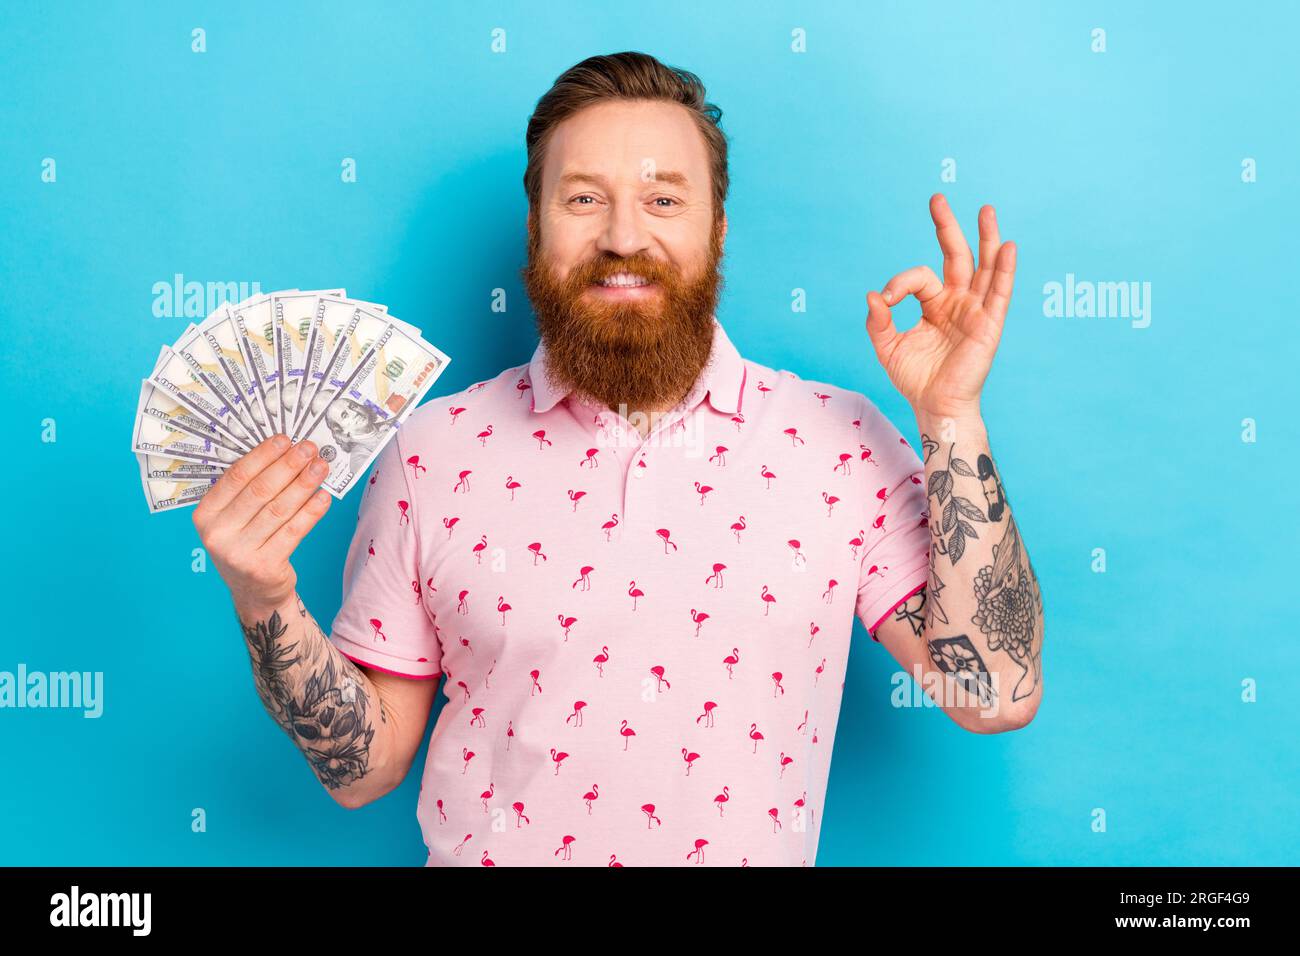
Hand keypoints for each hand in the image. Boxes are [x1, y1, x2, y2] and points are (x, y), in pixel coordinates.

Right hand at [192, 434, 331, 611]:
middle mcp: (217, 534)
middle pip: (260, 490)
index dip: (263, 455)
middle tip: (310, 448)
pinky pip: (293, 532)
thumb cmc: (248, 544)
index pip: (236, 476)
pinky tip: (324, 497)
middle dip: (288, 465)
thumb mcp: (235, 519)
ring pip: (279, 509)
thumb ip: (249, 491)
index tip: (285, 439)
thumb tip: (284, 453)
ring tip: (321, 467)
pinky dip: (311, 512)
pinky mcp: (264, 567)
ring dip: (304, 484)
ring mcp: (239, 553)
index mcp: (205, 515)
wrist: (254, 593)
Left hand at [865, 194, 1015, 418]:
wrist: (934, 405)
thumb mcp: (888, 347)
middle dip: (947, 227)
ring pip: (983, 267)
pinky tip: (1007, 246)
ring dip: (986, 238)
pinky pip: (1000, 292)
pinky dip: (1005, 269)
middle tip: (936, 198)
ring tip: (986, 210)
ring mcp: (975, 310)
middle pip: (956, 256)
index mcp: (934, 304)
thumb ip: (879, 321)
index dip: (900, 283)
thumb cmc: (915, 378)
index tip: (885, 300)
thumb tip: (873, 295)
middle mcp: (957, 301)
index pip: (919, 278)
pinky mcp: (989, 324)